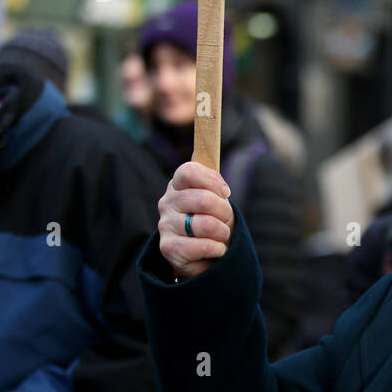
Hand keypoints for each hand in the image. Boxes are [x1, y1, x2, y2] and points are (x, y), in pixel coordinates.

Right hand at [158, 162, 234, 278]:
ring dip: (222, 232)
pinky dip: (217, 249)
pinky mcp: (168, 248)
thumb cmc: (213, 220)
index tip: (226, 192)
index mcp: (178, 185)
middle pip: (203, 198)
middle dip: (224, 211)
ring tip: (219, 236)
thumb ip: (211, 175)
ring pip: (205, 224)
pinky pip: (202, 245)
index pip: (188, 170)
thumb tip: (205, 137)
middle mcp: (167, 202)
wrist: (206, 255)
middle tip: (225, 220)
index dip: (212, 180)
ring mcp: (165, 225)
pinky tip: (215, 250)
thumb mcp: (216, 196)